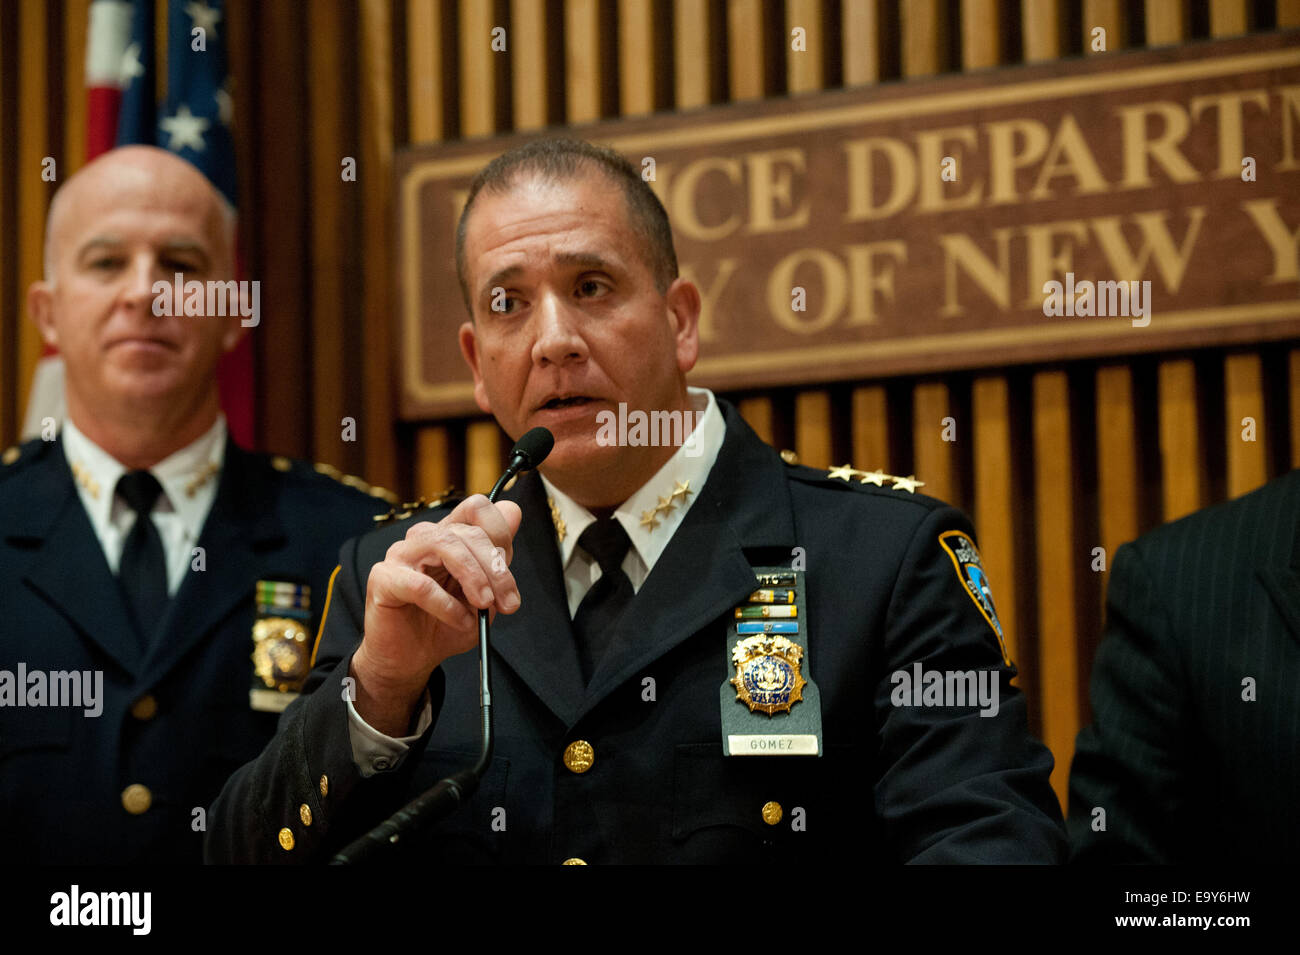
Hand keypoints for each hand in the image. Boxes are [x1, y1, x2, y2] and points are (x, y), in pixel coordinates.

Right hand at [351, 495, 522, 735]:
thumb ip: (498, 556)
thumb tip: (514, 510)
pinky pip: (420, 585)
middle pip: (466, 530)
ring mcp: (401, 554)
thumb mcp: (485, 594)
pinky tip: (459, 621)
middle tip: (508, 603)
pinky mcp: (384, 578)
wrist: (412, 659)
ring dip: (473, 576)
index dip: (501, 534)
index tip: (509, 576)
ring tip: (484, 605)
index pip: (476, 508)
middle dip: (495, 568)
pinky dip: (447, 605)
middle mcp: (424, 538)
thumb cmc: (447, 624)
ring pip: (444, 544)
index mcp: (450, 536)